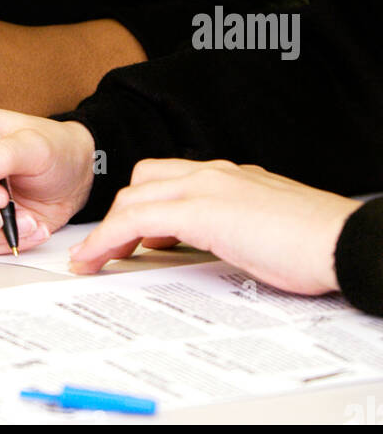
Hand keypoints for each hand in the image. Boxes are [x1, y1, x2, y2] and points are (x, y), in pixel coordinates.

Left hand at [68, 157, 361, 294]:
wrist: (340, 241)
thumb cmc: (316, 242)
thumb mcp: (267, 229)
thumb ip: (239, 228)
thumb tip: (224, 245)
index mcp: (231, 177)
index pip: (171, 179)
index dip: (143, 205)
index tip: (131, 234)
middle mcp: (214, 173)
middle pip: (144, 182)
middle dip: (121, 214)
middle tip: (110, 250)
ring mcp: (205, 186)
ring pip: (134, 197)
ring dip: (107, 230)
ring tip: (93, 259)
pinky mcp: (199, 210)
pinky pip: (135, 220)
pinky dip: (108, 239)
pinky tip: (97, 260)